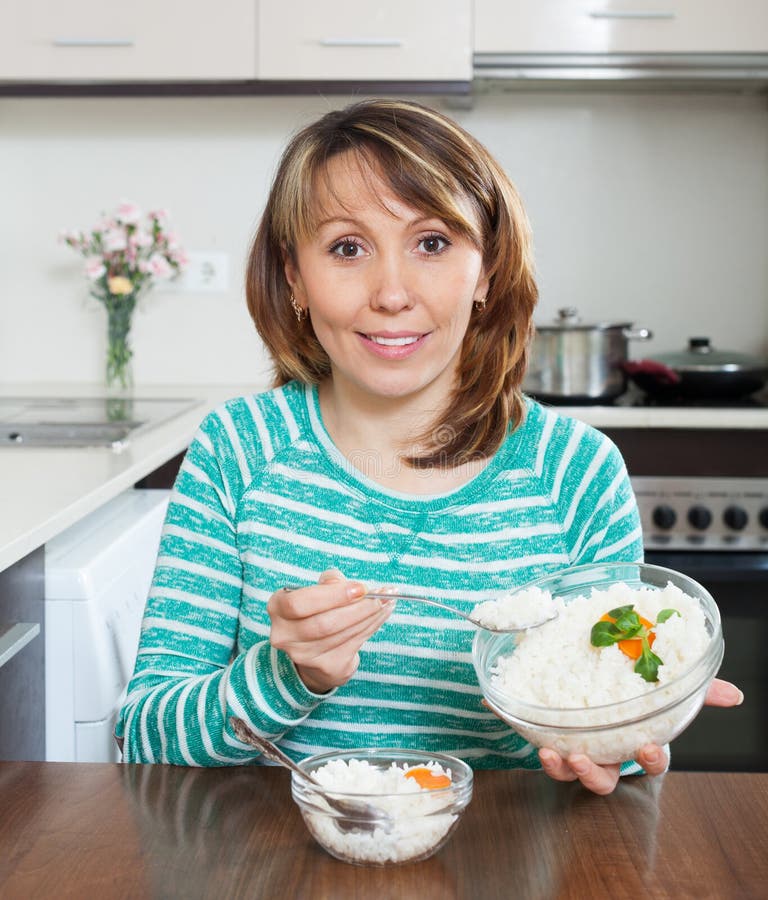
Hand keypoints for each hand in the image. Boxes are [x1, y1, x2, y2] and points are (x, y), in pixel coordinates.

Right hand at [267, 569, 394, 693]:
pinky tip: (383, 613)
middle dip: (357, 608)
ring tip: (387, 600)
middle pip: (324, 623)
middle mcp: (285, 635)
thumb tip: (354, 587)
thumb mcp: (317, 591)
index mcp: (278, 607)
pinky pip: (354, 643)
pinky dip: (373, 626)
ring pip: (342, 634)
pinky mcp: (327, 666)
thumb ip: (330, 583)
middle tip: (380, 595)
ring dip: (370, 616)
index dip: (333, 596)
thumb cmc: (316, 611)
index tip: (360, 588)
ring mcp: (305, 655)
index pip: (299, 603)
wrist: (313, 650)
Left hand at [538, 678, 742, 794]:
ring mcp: (582, 751)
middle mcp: (609, 755)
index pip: (650, 763)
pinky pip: (550, 755)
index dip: (649, 760)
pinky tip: (535, 739)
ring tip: (555, 753)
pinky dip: (544, 754)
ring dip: (563, 769)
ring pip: (573, 774)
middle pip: (604, 780)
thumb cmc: (637, 694)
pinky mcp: (557, 740)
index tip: (646, 748)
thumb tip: (734, 694)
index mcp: (637, 744)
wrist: (597, 677)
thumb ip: (698, 691)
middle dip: (594, 775)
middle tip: (582, 758)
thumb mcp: (665, 689)